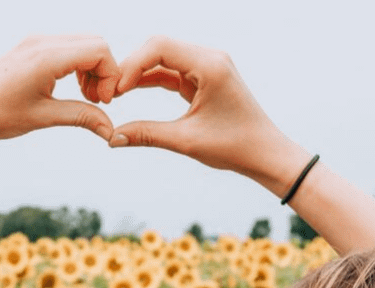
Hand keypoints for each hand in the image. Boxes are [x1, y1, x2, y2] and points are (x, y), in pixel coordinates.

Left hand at [0, 35, 119, 143]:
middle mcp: (42, 42)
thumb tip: (110, 130)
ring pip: (83, 43)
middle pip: (96, 43)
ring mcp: (36, 41)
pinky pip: (68, 47)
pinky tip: (71, 89)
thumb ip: (81, 117)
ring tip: (84, 98)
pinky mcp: (31, 47)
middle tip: (95, 101)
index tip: (102, 102)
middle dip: (104, 71)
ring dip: (92, 69)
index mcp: (46, 57)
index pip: (99, 51)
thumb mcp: (43, 117)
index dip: (110, 76)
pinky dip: (78, 65)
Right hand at [109, 36, 311, 196]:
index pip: (160, 47)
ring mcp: (207, 66)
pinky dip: (150, 80)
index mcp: (210, 65)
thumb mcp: (186, 141)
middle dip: (131, 66)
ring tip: (114, 93)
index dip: (132, 64)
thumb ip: (147, 134)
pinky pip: (171, 71)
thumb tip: (112, 138)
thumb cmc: (235, 146)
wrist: (265, 153)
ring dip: (138, 73)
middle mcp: (210, 58)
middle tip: (109, 92)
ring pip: (162, 58)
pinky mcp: (204, 77)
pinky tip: (129, 92)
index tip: (115, 90)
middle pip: (159, 47)